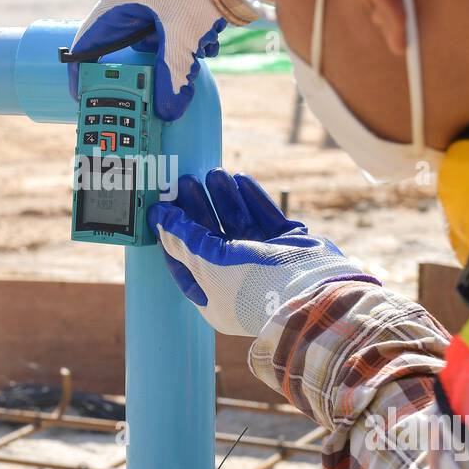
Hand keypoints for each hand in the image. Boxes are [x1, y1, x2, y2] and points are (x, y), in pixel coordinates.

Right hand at [69, 0, 226, 121]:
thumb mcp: (184, 36)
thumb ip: (173, 76)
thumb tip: (167, 112)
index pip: (89, 39)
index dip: (84, 70)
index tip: (84, 93)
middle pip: (131, 35)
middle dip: (154, 58)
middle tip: (166, 78)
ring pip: (157, 24)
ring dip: (179, 43)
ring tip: (203, 48)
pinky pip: (173, 10)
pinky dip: (190, 27)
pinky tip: (210, 33)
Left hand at [147, 169, 378, 336]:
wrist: (310, 290)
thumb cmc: (251, 285)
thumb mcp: (206, 262)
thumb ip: (182, 238)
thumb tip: (158, 217)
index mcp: (215, 297)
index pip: (186, 262)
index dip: (172, 235)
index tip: (162, 208)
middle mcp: (238, 280)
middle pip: (211, 238)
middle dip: (198, 208)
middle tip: (187, 180)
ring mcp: (265, 261)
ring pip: (239, 223)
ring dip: (225, 197)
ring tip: (214, 171)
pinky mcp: (287, 246)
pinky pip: (265, 218)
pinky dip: (253, 198)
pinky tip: (241, 179)